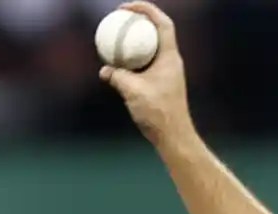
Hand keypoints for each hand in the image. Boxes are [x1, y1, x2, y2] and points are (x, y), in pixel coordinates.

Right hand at [99, 2, 194, 147]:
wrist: (173, 136)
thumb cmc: (158, 113)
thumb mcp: (132, 91)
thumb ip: (117, 76)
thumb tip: (104, 70)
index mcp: (170, 57)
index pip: (163, 23)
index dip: (146, 9)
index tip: (126, 8)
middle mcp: (171, 61)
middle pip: (157, 31)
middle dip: (139, 20)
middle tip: (118, 18)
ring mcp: (167, 72)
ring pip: (150, 48)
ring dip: (134, 40)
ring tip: (115, 38)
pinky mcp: (161, 83)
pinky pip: (145, 63)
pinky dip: (132, 58)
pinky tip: (116, 64)